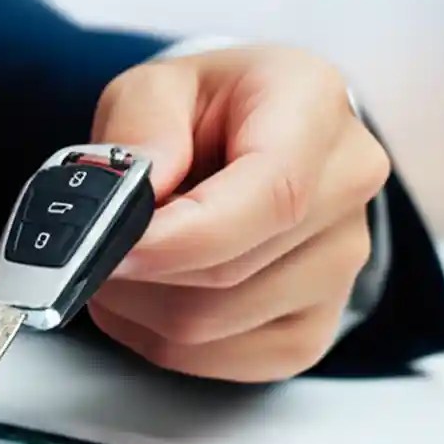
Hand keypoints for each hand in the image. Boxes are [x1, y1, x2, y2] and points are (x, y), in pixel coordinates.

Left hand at [88, 45, 390, 381]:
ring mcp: (339, 268)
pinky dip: (154, 336)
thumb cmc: (201, 112)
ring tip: (121, 259)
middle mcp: (346, 188)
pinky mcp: (309, 330)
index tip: (113, 247)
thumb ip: (140, 124)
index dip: (181, 238)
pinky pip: (212, 359)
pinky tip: (148, 291)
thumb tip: (134, 194)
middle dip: (136, 270)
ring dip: (135, 304)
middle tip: (96, 244)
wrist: (243, 138)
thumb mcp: (154, 84)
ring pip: (208, 325)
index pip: (271, 195)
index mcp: (314, 108)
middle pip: (225, 273)